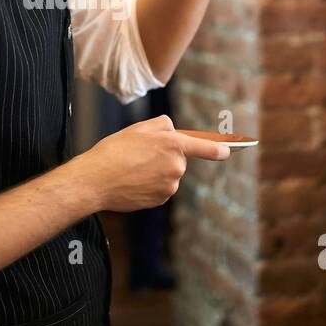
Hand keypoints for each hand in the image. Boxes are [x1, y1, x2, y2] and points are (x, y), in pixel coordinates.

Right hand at [76, 114, 230, 213]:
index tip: (230, 151)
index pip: (205, 146)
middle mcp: (176, 166)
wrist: (96, 180)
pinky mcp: (161, 199)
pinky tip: (133, 182)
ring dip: (155, 172)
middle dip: (163, 157)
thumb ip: (162, 125)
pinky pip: (160, 189)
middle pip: (178, 160)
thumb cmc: (114, 151)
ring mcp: (170, 185)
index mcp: (173, 144)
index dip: (220, 148)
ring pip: (168, 175)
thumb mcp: (138, 128)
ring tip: (132, 169)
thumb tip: (174, 130)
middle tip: (138, 155)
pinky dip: (149, 186)